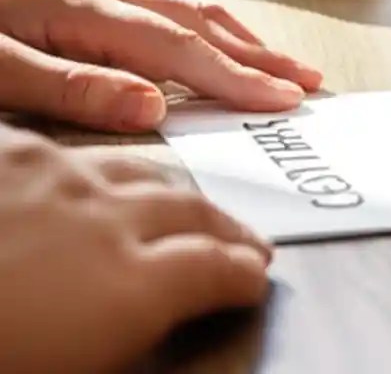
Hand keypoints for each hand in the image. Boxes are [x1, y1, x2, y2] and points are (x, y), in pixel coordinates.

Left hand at [0, 0, 322, 131]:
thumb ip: (71, 89)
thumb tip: (155, 106)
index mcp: (80, 8)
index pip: (178, 48)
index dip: (237, 77)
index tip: (286, 100)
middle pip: (196, 23)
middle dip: (257, 55)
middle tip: (309, 82)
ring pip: (185, 12)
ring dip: (241, 41)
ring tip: (285, 63)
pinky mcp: (77, 2)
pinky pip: (162, 12)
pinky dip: (206, 31)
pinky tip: (215, 42)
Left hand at [0, 124, 271, 373]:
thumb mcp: (68, 366)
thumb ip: (132, 330)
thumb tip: (158, 321)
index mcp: (125, 288)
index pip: (217, 269)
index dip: (244, 274)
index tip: (254, 279)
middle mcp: (104, 219)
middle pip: (192, 210)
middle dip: (227, 229)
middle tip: (246, 243)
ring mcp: (56, 175)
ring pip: (140, 168)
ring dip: (170, 192)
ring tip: (184, 204)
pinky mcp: (11, 148)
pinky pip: (73, 151)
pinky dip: (97, 171)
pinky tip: (93, 181)